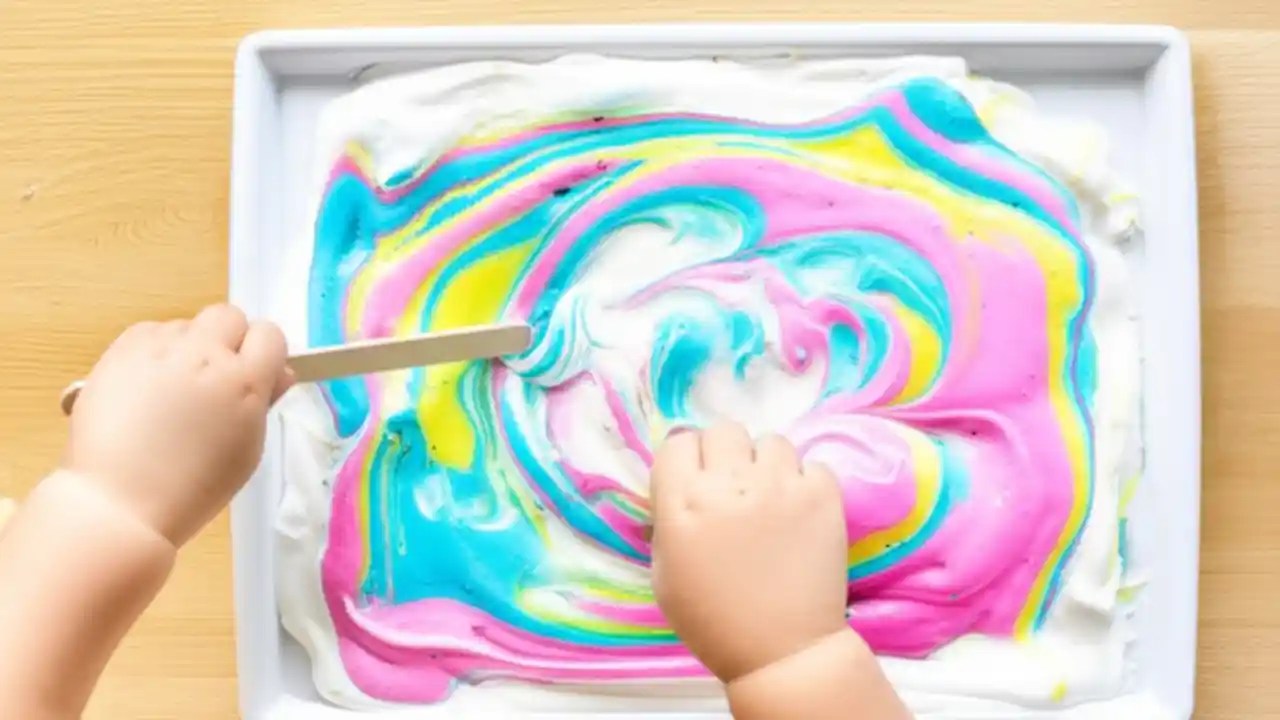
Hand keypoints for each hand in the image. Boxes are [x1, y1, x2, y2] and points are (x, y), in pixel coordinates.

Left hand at [62, 304, 292, 546]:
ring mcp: (158, 349)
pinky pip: (149, 333)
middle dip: (228, 341)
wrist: (120, 501)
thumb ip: (264, 402)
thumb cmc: (193, 487)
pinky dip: (153, 352)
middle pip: (229, 316)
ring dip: (187, 348)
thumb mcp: (247, 450)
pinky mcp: (120, 351)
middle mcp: (203, 354)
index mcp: (243, 381)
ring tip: (170, 390)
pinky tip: (144, 387)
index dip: (264, 353)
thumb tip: (279, 372)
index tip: (254, 374)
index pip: (270, 335)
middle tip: (213, 378)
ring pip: (186, 326)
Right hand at [649, 421, 848, 682]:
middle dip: (724, 454)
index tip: (694, 480)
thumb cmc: (713, 619)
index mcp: (683, 502)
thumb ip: (668, 518)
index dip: (685, 460)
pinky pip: (810, 464)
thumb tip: (681, 485)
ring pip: (769, 441)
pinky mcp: (822, 494)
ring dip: (764, 464)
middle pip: (723, 430)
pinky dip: (803, 482)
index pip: (678, 442)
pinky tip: (797, 512)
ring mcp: (780, 484)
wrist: (782, 651)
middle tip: (732, 486)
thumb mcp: (665, 572)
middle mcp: (730, 483)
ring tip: (769, 498)